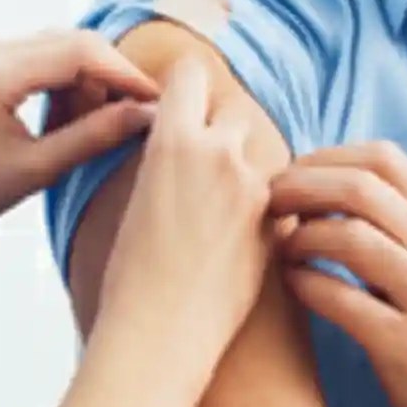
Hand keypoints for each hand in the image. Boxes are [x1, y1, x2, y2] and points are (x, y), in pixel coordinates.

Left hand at [0, 30, 159, 247]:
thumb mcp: (36, 170)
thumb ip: (94, 137)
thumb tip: (147, 115)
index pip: (80, 52)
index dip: (125, 73)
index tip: (157, 100)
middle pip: (74, 42)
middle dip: (113, 74)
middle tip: (140, 112)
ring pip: (62, 46)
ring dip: (91, 78)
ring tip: (106, 122)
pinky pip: (44, 56)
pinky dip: (69, 80)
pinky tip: (77, 116)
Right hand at [81, 59, 273, 406]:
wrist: (157, 334)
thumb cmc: (128, 275)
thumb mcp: (134, 195)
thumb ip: (166, 155)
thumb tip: (177, 135)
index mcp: (170, 140)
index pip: (190, 73)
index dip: (186, 86)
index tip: (182, 103)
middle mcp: (217, 154)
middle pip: (234, 107)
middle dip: (222, 126)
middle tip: (206, 159)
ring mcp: (254, 189)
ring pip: (261, 151)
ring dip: (247, 165)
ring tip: (221, 204)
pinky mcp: (277, 224)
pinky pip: (279, 193)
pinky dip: (266, 205)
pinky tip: (240, 235)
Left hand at [270, 142, 406, 406]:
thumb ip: (395, 217)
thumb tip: (317, 179)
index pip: (383, 158)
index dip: (325, 157)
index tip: (294, 173)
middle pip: (360, 188)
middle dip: (301, 186)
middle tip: (271, 202)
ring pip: (351, 238)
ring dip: (301, 236)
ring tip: (283, 248)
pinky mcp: (406, 345)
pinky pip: (341, 299)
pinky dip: (305, 284)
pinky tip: (293, 282)